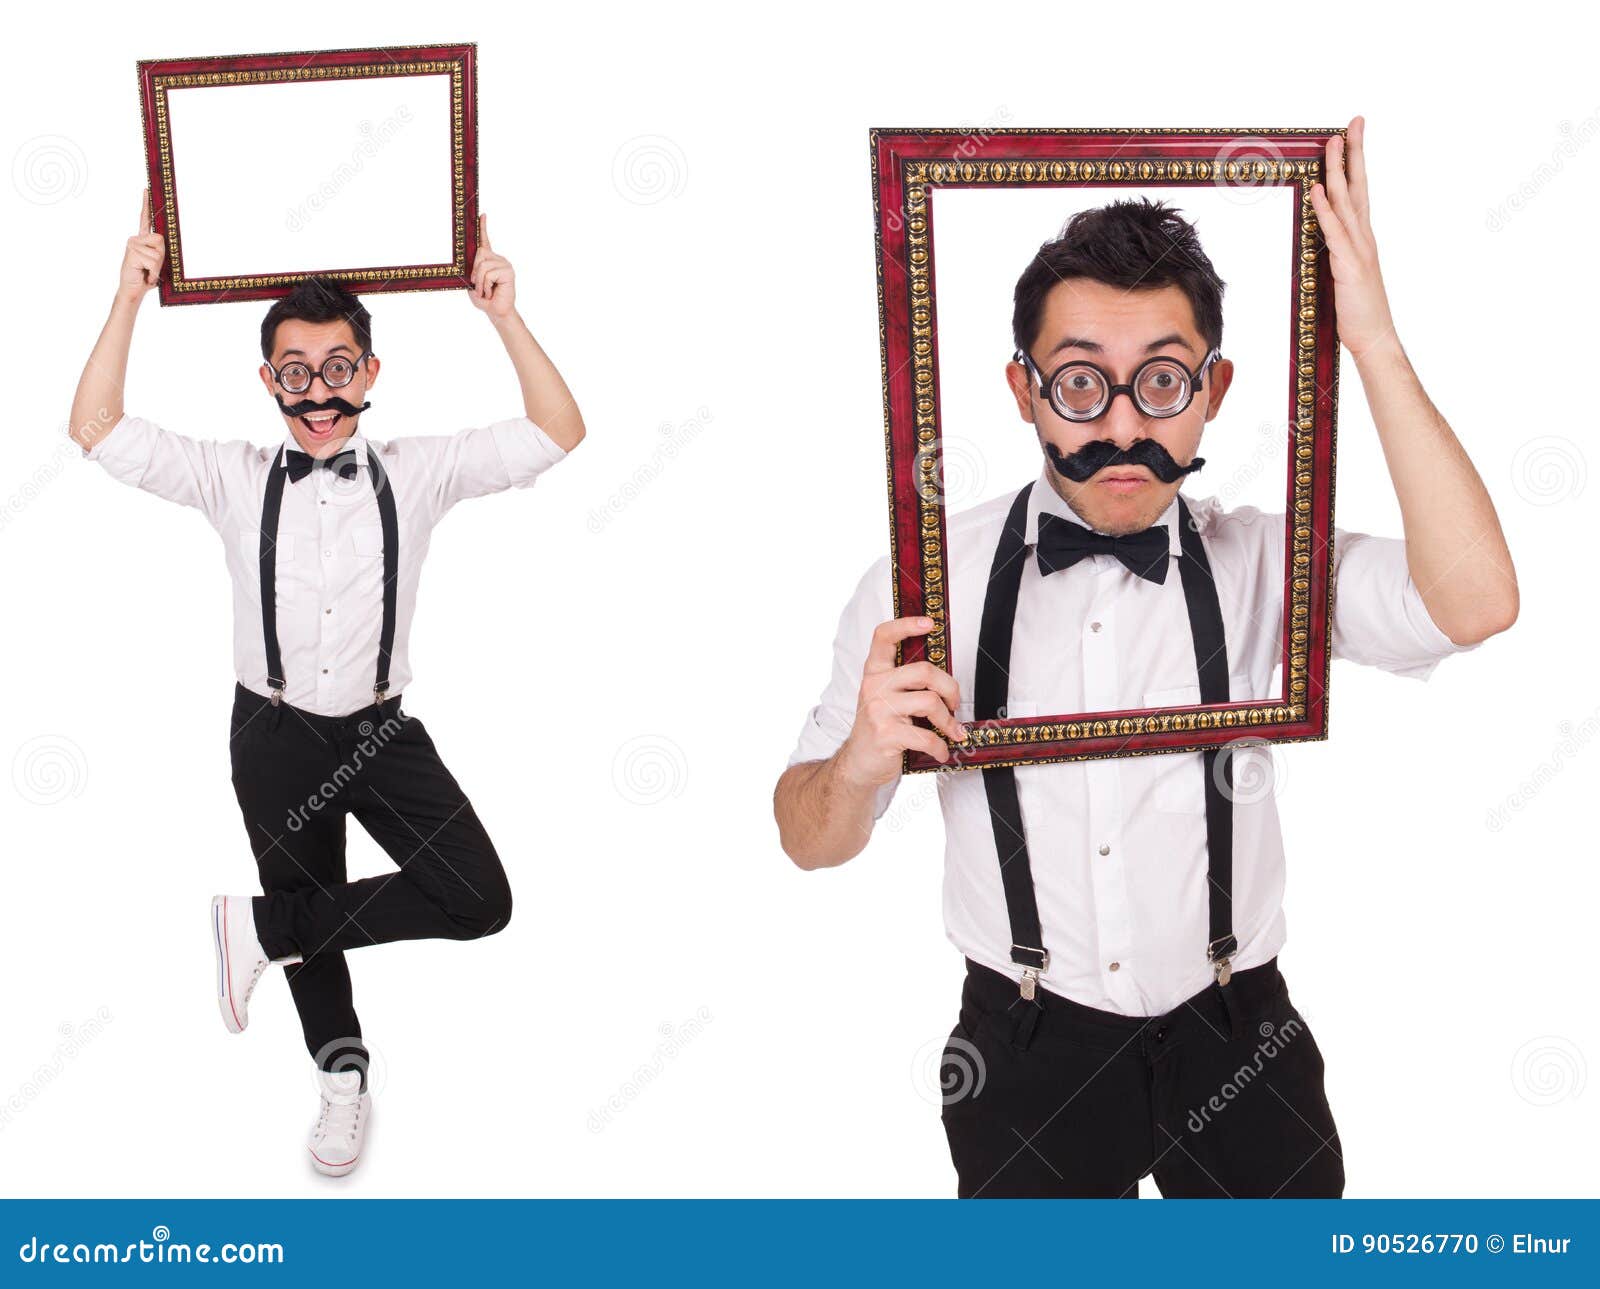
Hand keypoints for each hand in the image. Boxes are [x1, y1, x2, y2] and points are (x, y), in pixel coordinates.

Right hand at [119, 189, 164, 300]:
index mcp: (142, 239)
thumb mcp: (156, 262)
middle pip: (161, 240)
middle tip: (151, 267)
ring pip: (158, 252)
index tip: (146, 189)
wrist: (133, 290)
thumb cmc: (146, 276)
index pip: (144, 218)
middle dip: (162, 257)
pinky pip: (153, 260)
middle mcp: (135, 239)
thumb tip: (161, 240)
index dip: (146, 204)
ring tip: (147, 271)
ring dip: (156, 267)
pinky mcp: (132, 251)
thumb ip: (159, 250)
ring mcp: (132, 244)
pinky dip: (152, 272)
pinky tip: (144, 274)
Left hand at [469, 214, 516, 318]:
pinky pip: (489, 273)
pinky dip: (486, 285)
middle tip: (478, 285)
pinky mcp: (508, 271)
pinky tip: (491, 291)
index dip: (483, 227)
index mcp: (489, 260)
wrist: (496, 312)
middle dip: (474, 270)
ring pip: (483, 264)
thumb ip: (473, 269)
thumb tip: (474, 258)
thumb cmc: (485, 298)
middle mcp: (498, 259)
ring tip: (486, 291)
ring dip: (480, 281)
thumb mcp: (474, 282)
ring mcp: (505, 264)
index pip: (485, 241)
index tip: (482, 215)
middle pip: (480, 253)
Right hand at [837, 616, 967, 786]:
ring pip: (930, 702)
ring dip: (948, 721)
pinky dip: (941, 746)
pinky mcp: (886, 734)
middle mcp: (873, 686)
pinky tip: (942, 751)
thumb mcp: (885, 698)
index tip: (930, 623)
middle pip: (924, 671)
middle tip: (954, 703)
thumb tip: (945, 676)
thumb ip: (906, 682)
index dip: (906, 624)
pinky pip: (927, 736)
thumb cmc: (881, 727)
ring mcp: (878, 710)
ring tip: (952, 731)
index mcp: (874, 672)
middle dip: (950, 688)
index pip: (884, 637)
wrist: (858, 764)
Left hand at [1309, 116, 1397, 360]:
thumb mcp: (1343, 274)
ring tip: (1332, 144)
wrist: (1373, 337)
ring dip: (1338, 171)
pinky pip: (1335, 232)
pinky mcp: (1349, 266)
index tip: (1352, 134)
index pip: (1359, 191)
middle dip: (1354, 153)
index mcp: (1362, 237)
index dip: (1356, 162)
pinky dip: (1325, 210)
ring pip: (1346, 202)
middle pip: (1358, 186)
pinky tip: (1318, 190)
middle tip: (1350, 122)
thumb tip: (1318, 235)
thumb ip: (1334, 251)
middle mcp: (1363, 237)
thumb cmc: (1357, 310)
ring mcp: (1358, 249)